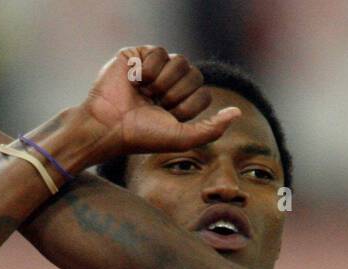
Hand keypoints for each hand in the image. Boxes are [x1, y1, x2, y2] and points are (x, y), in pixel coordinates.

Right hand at [80, 46, 240, 158]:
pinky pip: (159, 52)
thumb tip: (238, 112)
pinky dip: (148, 69)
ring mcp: (153, 68)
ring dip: (163, 82)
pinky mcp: (137, 55)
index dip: (187, 106)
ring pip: (179, 60)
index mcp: (178, 102)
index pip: (203, 93)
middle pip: (194, 74)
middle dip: (176, 93)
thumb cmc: (141, 136)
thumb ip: (212, 130)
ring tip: (144, 92)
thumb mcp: (181, 138)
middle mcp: (167, 84)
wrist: (109, 126)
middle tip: (154, 103)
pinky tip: (133, 80)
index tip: (167, 117)